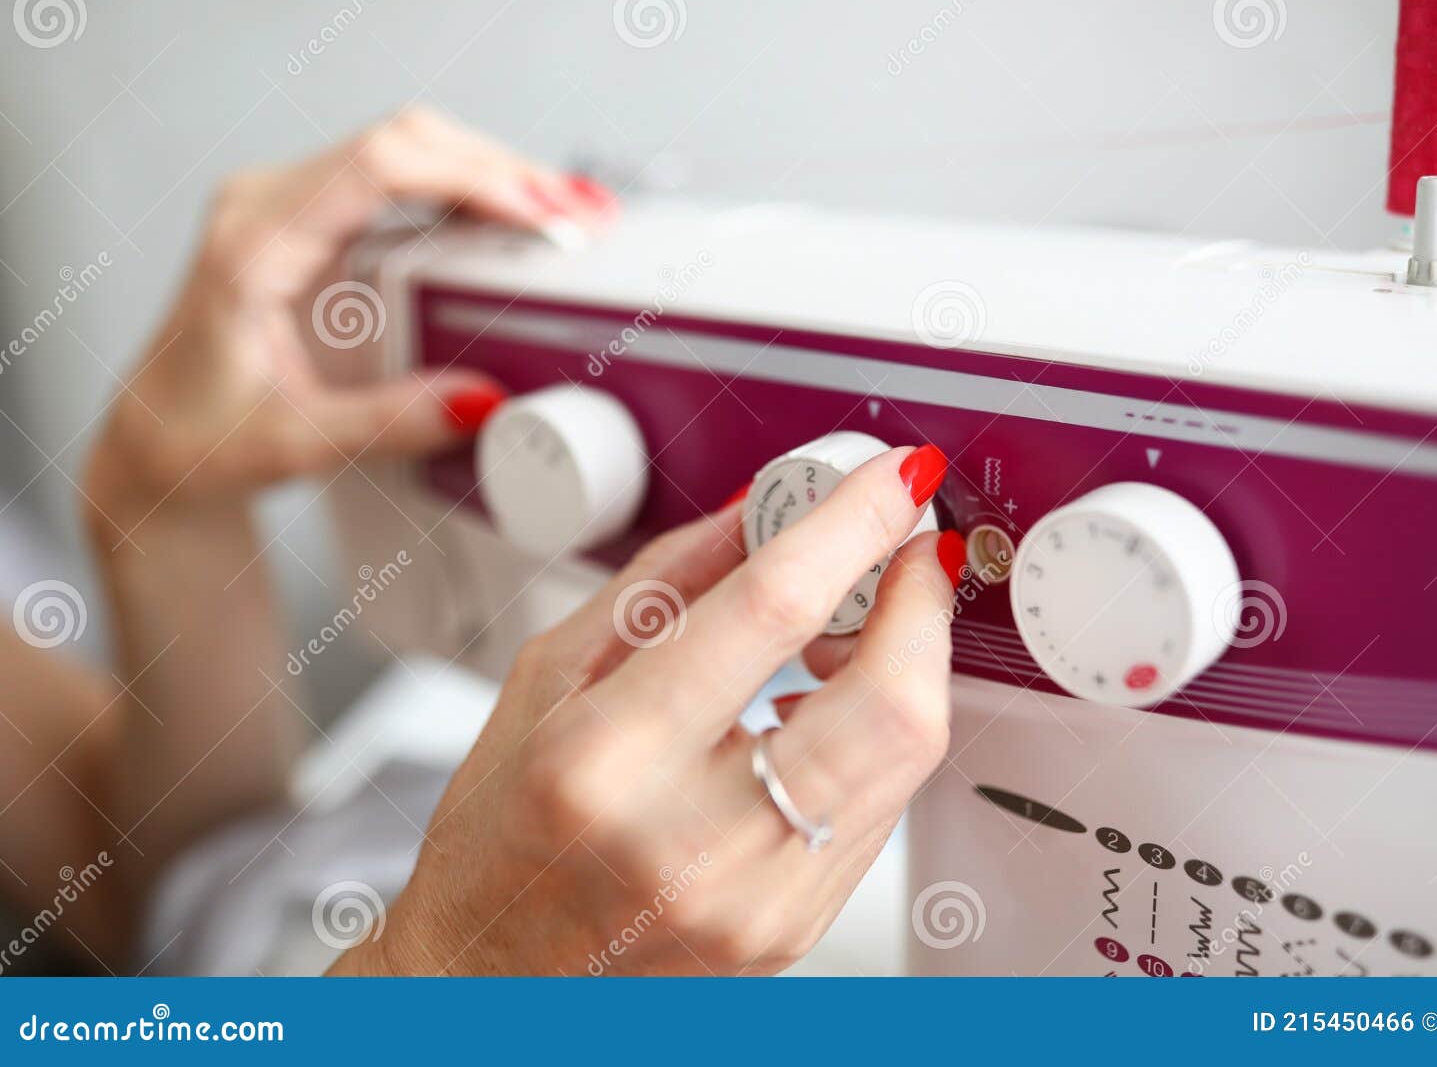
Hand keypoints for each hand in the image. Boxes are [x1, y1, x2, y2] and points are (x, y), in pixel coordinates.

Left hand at [85, 106, 612, 519]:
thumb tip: (485, 402)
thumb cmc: (203, 437)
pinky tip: (518, 216)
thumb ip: (389, 424)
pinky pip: (402, 175)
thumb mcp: (297, 443)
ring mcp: (290, 200)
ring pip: (411, 146)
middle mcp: (268, 201)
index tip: (543, 217)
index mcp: (254, 244)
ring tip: (569, 215)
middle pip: (408, 140)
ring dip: (495, 173)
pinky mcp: (313, 214)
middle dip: (506, 171)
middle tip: (584, 218)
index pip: (379, 168)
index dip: (473, 178)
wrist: (158, 435)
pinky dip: (469, 188)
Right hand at [335, 446, 959, 975]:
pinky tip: (831, 702)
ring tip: (859, 621)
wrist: (491, 983)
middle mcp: (692, 841)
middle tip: (905, 545)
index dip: (851, 524)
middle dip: (920, 599)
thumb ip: (667, 578)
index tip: (889, 478)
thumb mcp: (548, 676)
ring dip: (912, 660)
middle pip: (888, 701)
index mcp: (606, 758)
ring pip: (907, 756)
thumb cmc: (499, 837)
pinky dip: (879, 733)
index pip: (770, 611)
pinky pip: (883, 806)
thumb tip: (761, 506)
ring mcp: (758, 900)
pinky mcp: (796, 928)